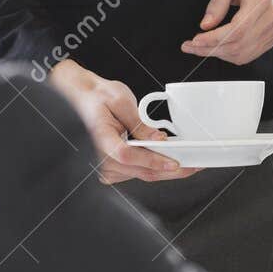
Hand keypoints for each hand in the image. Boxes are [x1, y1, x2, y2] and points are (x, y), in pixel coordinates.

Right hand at [45, 58, 198, 184]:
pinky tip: (167, 160)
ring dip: (163, 169)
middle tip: (194, 165)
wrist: (78, 98)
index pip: (129, 156)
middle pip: (140, 171)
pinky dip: (152, 167)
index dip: (154, 161)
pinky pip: (135, 172)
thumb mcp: (120, 101)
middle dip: (170, 170)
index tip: (175, 163)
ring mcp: (103, 166)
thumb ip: (140, 122)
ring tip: (187, 162)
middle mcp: (99, 158)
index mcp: (100, 138)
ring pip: (140, 174)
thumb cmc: (95, 96)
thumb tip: (159, 139)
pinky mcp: (109, 168)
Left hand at [179, 0, 272, 64]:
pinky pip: (249, 55)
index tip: (195, 40)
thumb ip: (217, 3)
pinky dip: (231, 55)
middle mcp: (271, 18)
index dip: (214, 39)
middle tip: (191, 46)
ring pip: (242, 55)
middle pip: (238, 45)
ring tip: (202, 46)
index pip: (237, 30)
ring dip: (219, 54)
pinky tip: (219, 46)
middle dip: (210, 49)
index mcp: (261, 0)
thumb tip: (205, 25)